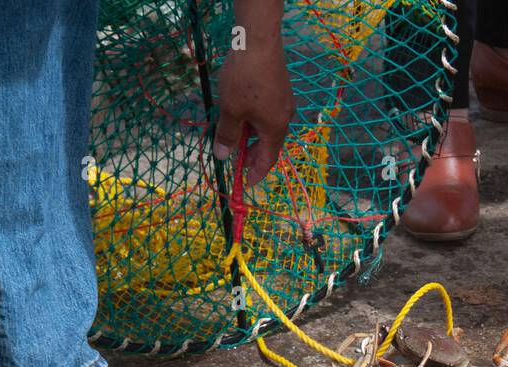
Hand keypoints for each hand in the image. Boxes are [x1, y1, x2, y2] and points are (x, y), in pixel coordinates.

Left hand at [213, 2, 293, 187]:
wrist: (258, 40)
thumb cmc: (245, 78)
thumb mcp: (231, 111)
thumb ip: (227, 135)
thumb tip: (222, 157)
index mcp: (276, 129)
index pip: (268, 160)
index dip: (256, 173)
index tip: (245, 183)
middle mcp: (285, 117)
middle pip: (268, 144)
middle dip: (251, 154)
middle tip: (234, 159)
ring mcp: (284, 102)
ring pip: (267, 127)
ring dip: (251, 135)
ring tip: (233, 135)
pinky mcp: (279, 88)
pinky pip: (268, 112)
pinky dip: (255, 120)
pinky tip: (241, 113)